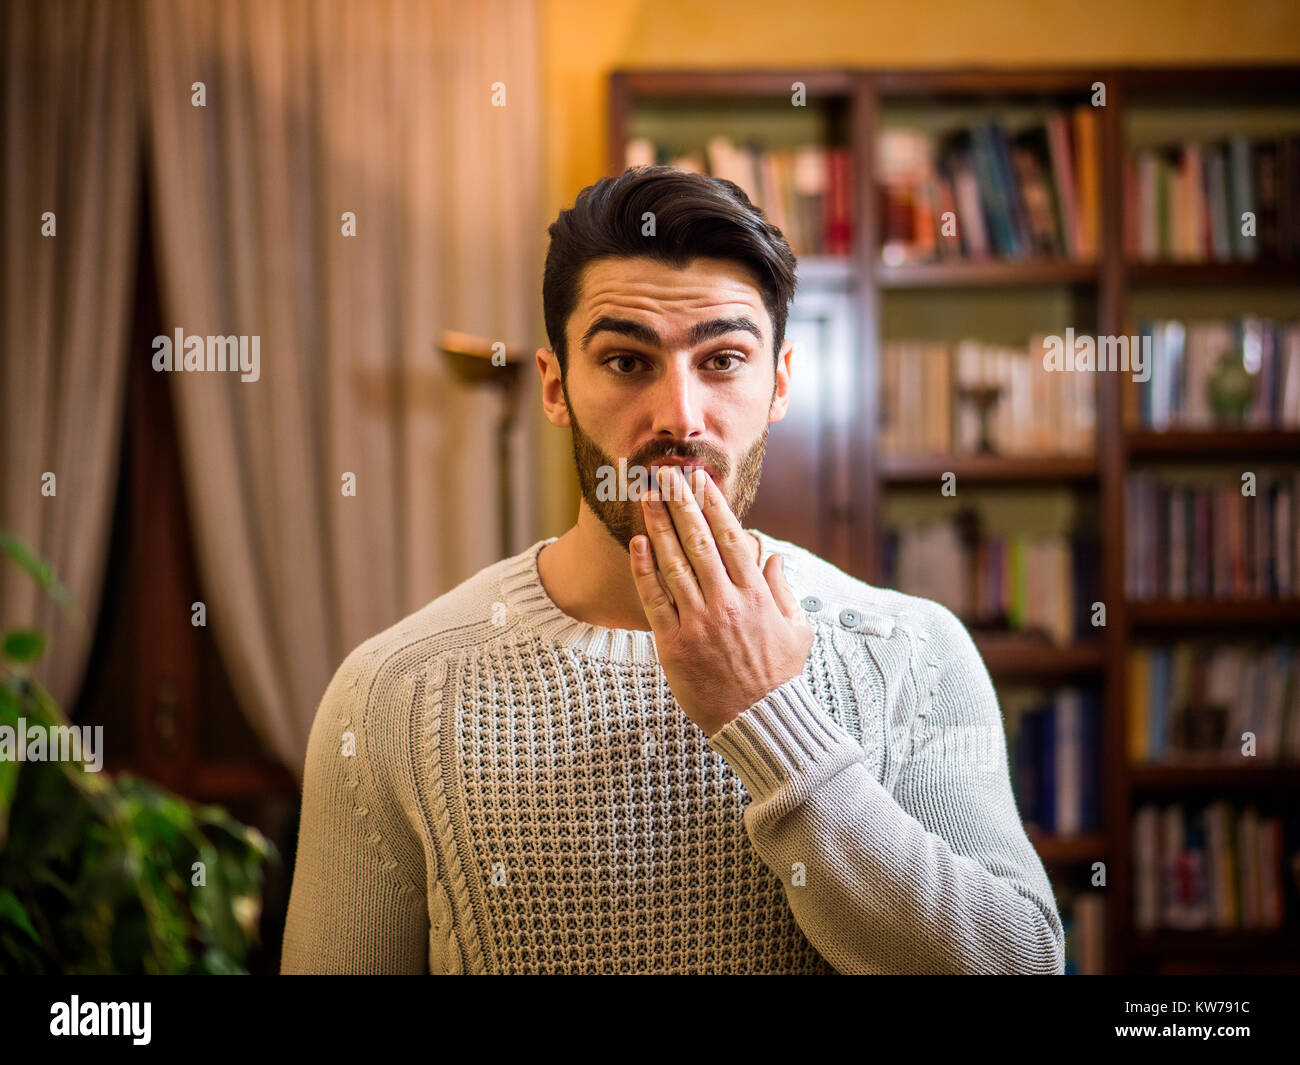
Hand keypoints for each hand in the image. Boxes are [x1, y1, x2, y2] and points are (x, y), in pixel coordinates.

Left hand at [629, 465, 814, 736]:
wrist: (759, 721)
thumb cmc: (779, 677)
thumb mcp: (797, 630)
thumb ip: (784, 590)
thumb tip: (772, 556)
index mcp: (756, 594)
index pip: (731, 538)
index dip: (713, 505)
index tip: (699, 480)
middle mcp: (726, 602)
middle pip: (698, 541)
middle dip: (680, 504)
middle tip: (665, 474)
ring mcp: (699, 622)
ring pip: (674, 563)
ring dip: (658, 525)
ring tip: (646, 496)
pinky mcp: (674, 644)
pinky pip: (655, 599)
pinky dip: (645, 570)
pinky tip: (638, 543)